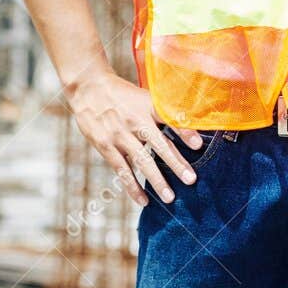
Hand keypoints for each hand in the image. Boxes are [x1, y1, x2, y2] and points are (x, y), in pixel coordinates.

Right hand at [64, 62, 203, 209]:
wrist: (88, 87)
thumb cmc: (122, 93)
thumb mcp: (143, 95)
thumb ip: (160, 112)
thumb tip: (186, 126)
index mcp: (148, 105)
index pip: (170, 118)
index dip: (184, 131)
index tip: (199, 144)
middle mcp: (135, 120)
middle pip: (159, 144)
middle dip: (176, 163)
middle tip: (191, 180)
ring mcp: (120, 135)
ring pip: (142, 161)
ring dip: (157, 180)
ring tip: (169, 197)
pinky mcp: (106, 146)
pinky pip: (122, 170)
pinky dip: (133, 187)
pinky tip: (143, 200)